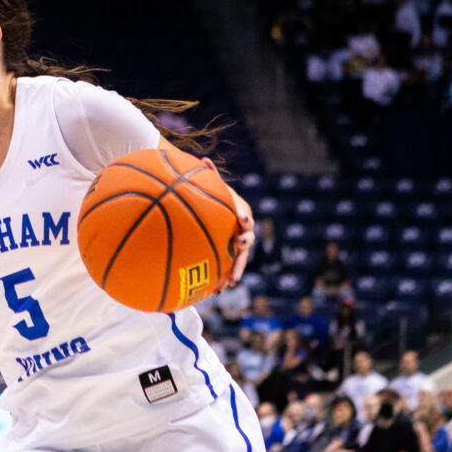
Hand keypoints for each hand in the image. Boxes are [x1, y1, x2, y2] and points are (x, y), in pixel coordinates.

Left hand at [201, 157, 253, 288]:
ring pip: (239, 260)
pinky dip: (223, 278)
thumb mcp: (212, 188)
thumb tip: (204, 159)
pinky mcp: (229, 257)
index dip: (244, 219)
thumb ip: (209, 176)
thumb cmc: (214, 199)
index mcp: (240, 215)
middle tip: (239, 246)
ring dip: (236, 269)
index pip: (245, 218)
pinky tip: (215, 291)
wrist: (216, 213)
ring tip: (229, 281)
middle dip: (244, 246)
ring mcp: (237, 246)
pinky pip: (227, 269)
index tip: (241, 219)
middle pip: (247, 241)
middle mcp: (242, 232)